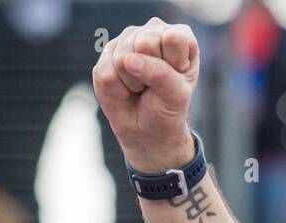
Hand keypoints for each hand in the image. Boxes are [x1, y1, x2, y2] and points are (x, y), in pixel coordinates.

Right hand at [93, 17, 198, 172]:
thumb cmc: (168, 107)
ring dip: (132, 82)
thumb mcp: (176, 95)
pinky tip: (125, 88)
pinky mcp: (106, 53)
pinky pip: (106, 72)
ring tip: (140, 88)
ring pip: (122, 58)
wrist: (147, 128)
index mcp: (179, 36)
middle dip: (150, 73)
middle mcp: (152, 31)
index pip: (174, 38)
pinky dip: (116, 89)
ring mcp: (127, 39)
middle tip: (155, 86)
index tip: (176, 79)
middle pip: (145, 43)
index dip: (174, 64)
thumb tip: (128, 60)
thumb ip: (160, 74)